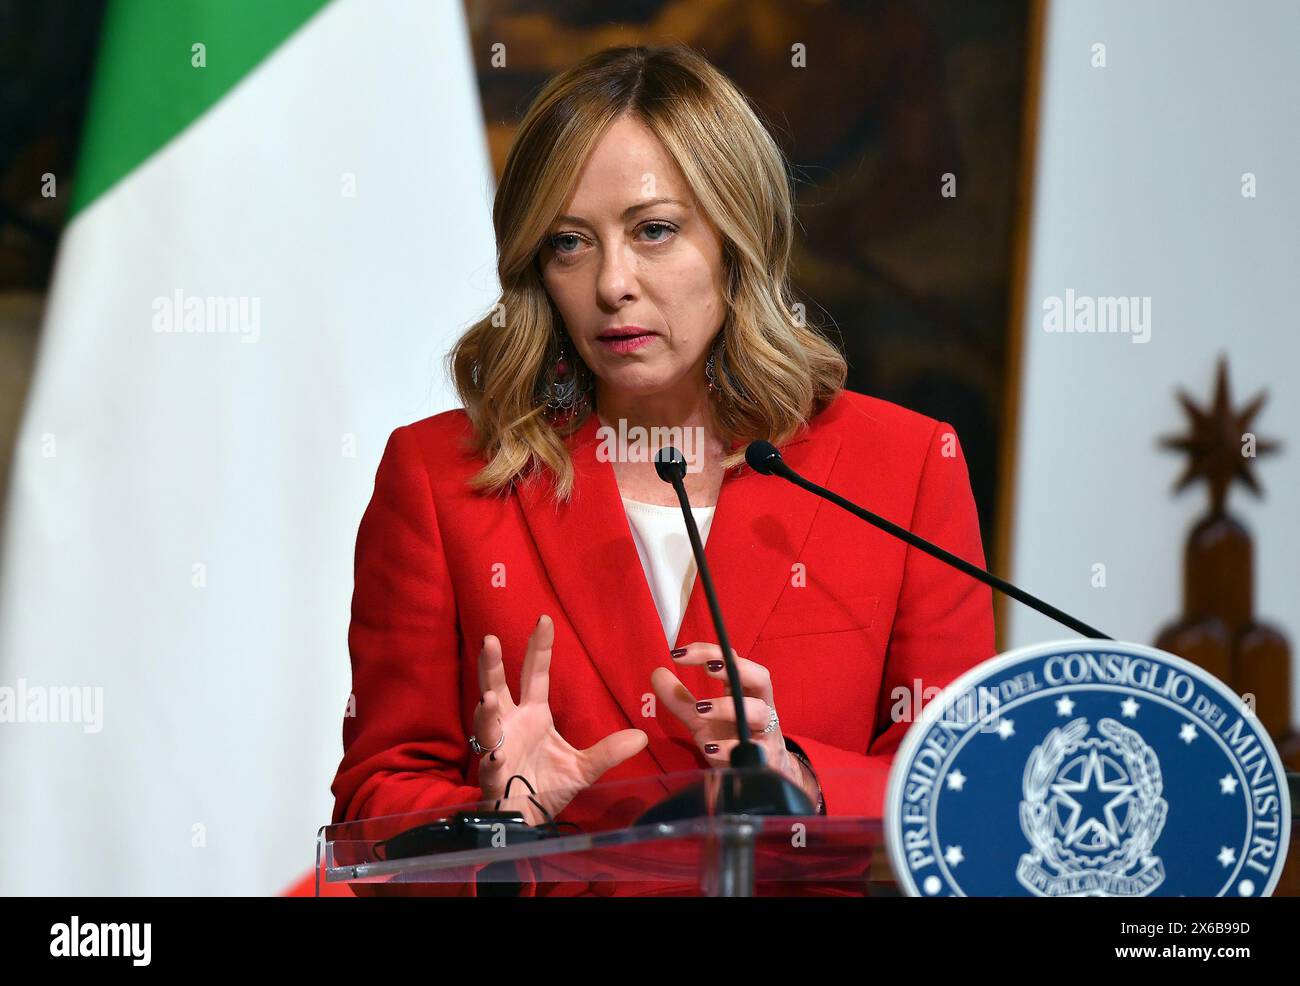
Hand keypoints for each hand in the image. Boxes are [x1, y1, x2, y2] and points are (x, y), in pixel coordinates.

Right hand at [473, 614, 647, 824]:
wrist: (528, 819)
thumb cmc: (546, 787)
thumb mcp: (583, 768)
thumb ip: (608, 752)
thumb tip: (642, 736)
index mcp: (533, 714)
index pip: (535, 674)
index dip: (539, 648)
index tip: (544, 620)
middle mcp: (511, 723)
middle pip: (498, 686)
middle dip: (492, 665)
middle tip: (491, 641)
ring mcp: (497, 746)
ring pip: (486, 721)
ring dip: (485, 710)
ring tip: (488, 698)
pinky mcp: (492, 775)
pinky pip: (490, 765)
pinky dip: (492, 761)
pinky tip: (495, 757)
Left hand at [651, 644, 815, 801]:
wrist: (757, 774)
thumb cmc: (730, 737)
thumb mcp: (701, 718)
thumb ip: (680, 698)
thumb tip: (657, 672)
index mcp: (744, 690)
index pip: (731, 660)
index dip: (708, 652)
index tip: (678, 653)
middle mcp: (759, 705)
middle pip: (760, 677)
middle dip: (736, 668)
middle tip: (708, 667)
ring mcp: (765, 732)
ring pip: (759, 712)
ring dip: (729, 707)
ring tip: (701, 709)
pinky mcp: (764, 758)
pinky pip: (754, 750)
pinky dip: (731, 747)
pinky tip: (710, 747)